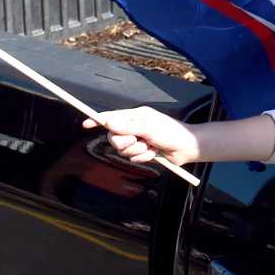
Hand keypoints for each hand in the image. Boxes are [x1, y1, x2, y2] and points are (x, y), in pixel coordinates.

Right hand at [84, 106, 199, 163]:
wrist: (187, 148)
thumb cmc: (172, 133)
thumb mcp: (150, 128)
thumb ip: (128, 126)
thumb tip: (109, 122)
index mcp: (136, 116)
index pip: (112, 117)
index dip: (99, 120)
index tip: (86, 123)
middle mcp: (135, 127)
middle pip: (114, 137)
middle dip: (125, 142)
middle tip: (139, 141)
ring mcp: (139, 139)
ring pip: (123, 149)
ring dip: (137, 151)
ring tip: (150, 147)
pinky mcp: (143, 151)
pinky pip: (133, 157)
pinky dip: (143, 157)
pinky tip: (154, 153)